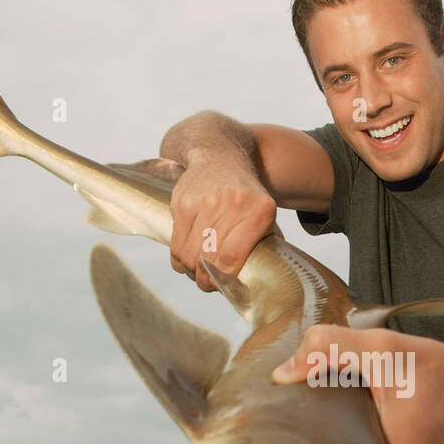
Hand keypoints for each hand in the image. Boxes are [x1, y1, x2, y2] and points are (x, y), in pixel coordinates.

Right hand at [169, 152, 275, 291]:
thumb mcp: (265, 213)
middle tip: (207, 284)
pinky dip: (178, 258)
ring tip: (196, 273)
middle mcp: (231, 204)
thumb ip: (267, 244)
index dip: (223, 278)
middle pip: (209, 257)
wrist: (220, 156)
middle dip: (205, 279)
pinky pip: (176, 242)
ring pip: (190, 253)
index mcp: (258, 210)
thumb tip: (264, 279)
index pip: (233, 256)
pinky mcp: (182, 202)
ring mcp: (204, 201)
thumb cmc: (246, 195)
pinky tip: (184, 261)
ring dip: (190, 270)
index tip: (222, 287)